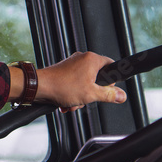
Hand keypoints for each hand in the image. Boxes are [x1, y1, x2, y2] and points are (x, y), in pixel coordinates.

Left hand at [11, 52, 125, 112]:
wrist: (39, 87)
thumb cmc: (62, 86)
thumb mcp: (91, 94)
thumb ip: (109, 95)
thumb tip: (122, 95)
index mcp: (92, 59)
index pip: (112, 66)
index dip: (112, 81)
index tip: (108, 89)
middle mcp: (82, 59)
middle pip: (97, 78)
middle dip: (92, 93)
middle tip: (86, 98)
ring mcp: (72, 64)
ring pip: (85, 83)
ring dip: (80, 97)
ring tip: (73, 102)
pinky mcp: (64, 71)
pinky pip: (74, 84)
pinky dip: (72, 94)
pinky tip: (67, 102)